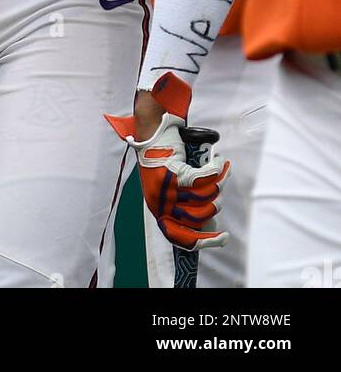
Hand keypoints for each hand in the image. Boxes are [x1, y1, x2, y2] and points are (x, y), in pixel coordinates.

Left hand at [107, 72, 229, 250]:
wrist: (149, 131)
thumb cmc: (159, 157)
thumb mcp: (164, 188)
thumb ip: (180, 205)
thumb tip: (205, 223)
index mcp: (158, 209)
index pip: (180, 237)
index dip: (203, 241)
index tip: (221, 237)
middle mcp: (161, 203)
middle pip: (200, 217)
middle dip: (215, 204)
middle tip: (218, 190)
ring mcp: (168, 189)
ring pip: (206, 196)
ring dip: (218, 184)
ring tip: (220, 172)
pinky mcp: (176, 173)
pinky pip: (206, 178)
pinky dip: (217, 170)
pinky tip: (221, 162)